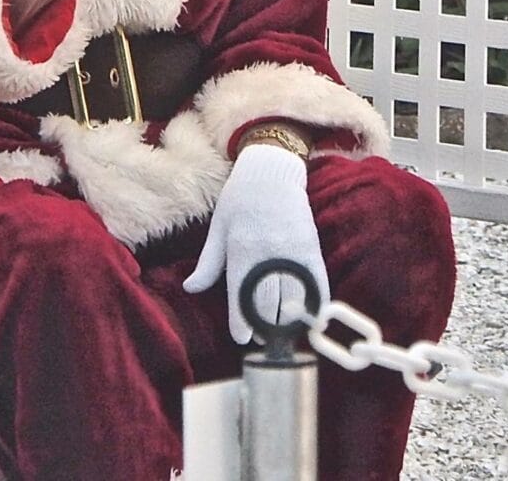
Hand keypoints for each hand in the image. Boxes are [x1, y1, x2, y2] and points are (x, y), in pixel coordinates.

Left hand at [182, 144, 330, 344]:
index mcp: (241, 251)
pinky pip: (317, 282)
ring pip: (294, 298)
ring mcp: (292, 251)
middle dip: (265, 326)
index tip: (242, 338)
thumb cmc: (239, 199)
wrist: (271, 171)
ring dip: (289, 319)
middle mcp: (268, 254)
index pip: (241, 297)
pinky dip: (316, 302)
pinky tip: (314, 316)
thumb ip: (208, 262)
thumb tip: (190, 288)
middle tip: (262, 337)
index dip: (242, 323)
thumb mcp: (218, 228)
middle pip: (269, 303)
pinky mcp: (310, 247)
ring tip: (283, 331)